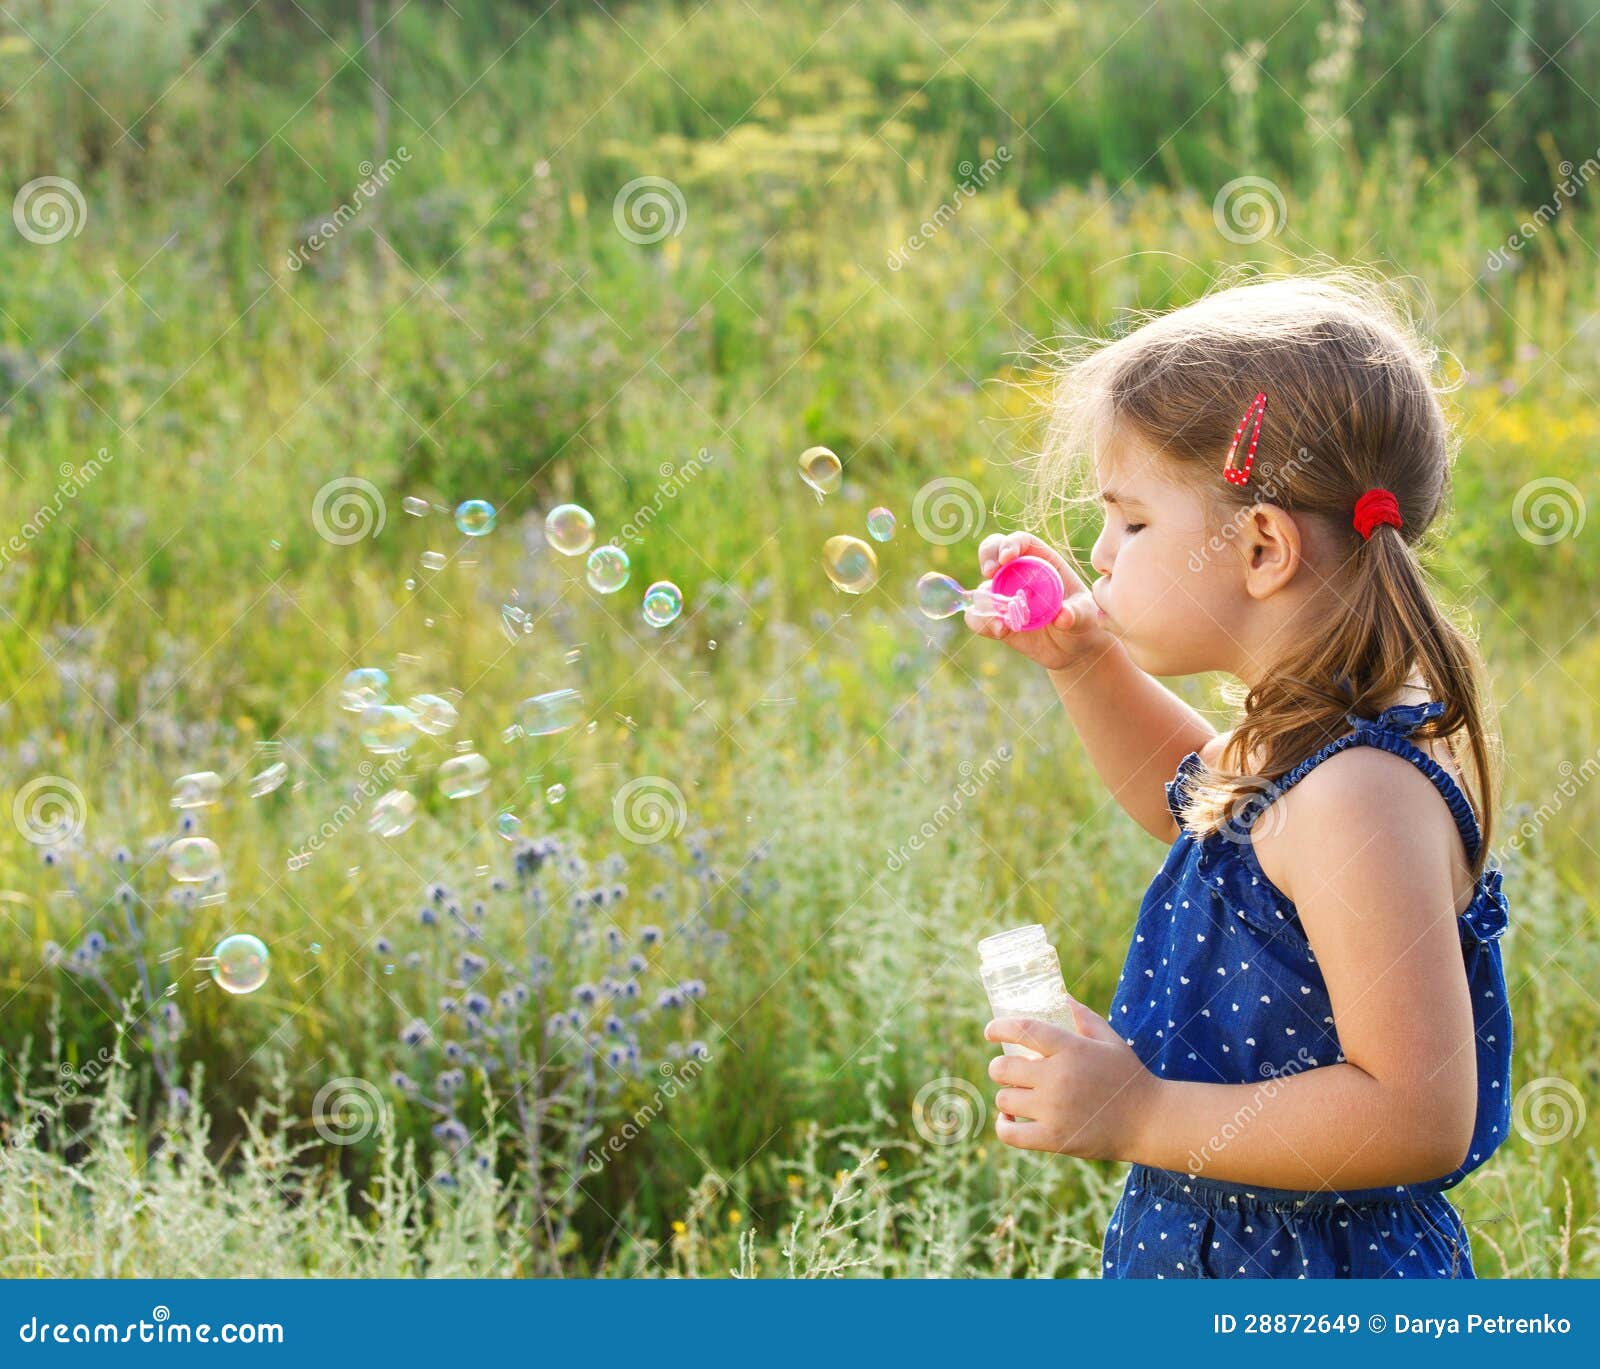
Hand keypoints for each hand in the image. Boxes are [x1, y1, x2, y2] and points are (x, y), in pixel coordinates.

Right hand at [965, 532, 1110, 671]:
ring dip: (986, 602)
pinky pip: (977, 616)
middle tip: (990, 572)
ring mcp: (1003, 595)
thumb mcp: (1085, 614)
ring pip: (982, 589)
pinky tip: (1001, 631)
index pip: (1020, 541)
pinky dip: (983, 622)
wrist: (1073, 646)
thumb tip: (1063, 616)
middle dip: (987, 557)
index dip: (1010, 544)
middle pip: (992, 553)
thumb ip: (1077, 612)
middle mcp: (1017, 574)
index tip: (1007, 558)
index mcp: (1041, 561)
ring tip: (1003, 622)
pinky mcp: (995, 618)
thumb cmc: (1082, 620)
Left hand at [984, 999, 1159, 1160]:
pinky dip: (1004, 1127)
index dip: (999, 1028)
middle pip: (1003, 1069)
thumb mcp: (1110, 1040)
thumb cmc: (1128, 1077)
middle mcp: (1058, 1077)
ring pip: (1004, 1100)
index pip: (1022, 1030)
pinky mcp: (1054, 1140)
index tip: (990, 1031)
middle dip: (999, 1068)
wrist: (1150, 1122)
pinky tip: (1010, 1120)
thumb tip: (1061, 996)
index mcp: (1071, 1049)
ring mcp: (1054, 1110)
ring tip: (1016, 1096)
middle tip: (1007, 1071)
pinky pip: (1010, 1134)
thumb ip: (1083, 1017)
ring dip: (1006, 1097)